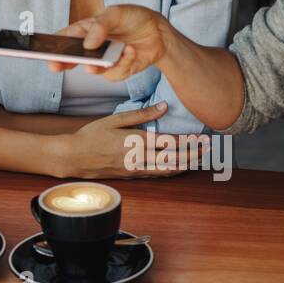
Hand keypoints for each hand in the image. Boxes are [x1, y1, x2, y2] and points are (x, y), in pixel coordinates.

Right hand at [52, 5, 172, 81]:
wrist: (158, 32)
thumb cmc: (133, 18)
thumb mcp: (116, 13)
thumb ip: (100, 26)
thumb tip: (88, 44)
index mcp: (86, 30)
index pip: (65, 38)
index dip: (52, 45)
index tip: (42, 51)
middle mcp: (92, 48)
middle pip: (72, 59)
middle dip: (62, 63)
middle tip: (55, 65)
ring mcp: (104, 60)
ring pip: (94, 69)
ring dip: (101, 64)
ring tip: (109, 57)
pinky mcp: (118, 70)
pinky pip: (115, 74)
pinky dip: (124, 62)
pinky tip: (131, 51)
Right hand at [63, 103, 204, 178]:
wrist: (74, 158)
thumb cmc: (91, 136)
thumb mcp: (115, 119)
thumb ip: (141, 114)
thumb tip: (163, 107)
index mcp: (136, 141)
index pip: (170, 142)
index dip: (189, 141)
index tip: (203, 137)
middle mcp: (139, 158)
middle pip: (174, 159)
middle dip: (194, 154)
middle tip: (209, 148)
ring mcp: (136, 169)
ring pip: (168, 170)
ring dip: (186, 164)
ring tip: (200, 158)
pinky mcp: (132, 175)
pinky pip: (157, 174)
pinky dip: (172, 171)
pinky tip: (180, 166)